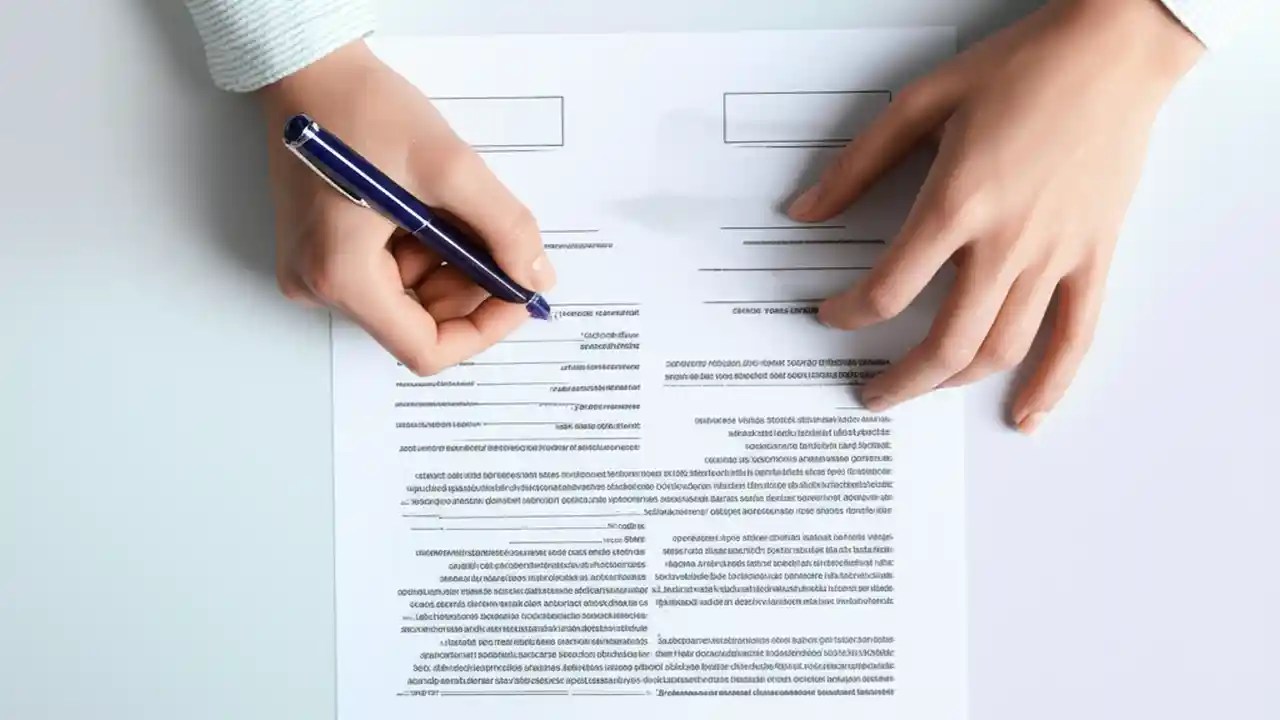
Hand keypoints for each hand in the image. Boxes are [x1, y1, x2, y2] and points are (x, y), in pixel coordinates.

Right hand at [259, 41, 554, 374]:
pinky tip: (434, 209)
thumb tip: (536, 277)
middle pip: (417, 324)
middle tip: (500, 244)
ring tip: (461, 211)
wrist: (308, 69)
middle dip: (469, 290)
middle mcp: (319, 286)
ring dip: (450, 266)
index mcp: (342, 276)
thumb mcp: (450, 167)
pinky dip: (425, 252)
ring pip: (408, 298)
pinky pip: (388, 273)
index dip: (482, 330)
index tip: (517, 294)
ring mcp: (316, 270)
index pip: (425, 349)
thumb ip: (504, 228)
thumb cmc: (363, 109)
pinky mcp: (322, 251)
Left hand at [788, 0, 1202, 432]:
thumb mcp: (921, 102)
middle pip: (944, 342)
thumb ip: (857, 166)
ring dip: (954, 383)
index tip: (831, 315)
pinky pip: (1076, 337)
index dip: (847, 314)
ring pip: (1001, 349)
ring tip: (924, 390)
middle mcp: (1006, 242)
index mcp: (956, 204)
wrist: (1113, 51)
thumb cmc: (1021, 68)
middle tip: (870, 392)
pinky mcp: (1095, 257)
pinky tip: (1026, 415)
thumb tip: (804, 213)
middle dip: (898, 380)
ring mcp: (1056, 256)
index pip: (887, 290)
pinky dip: (1052, 385)